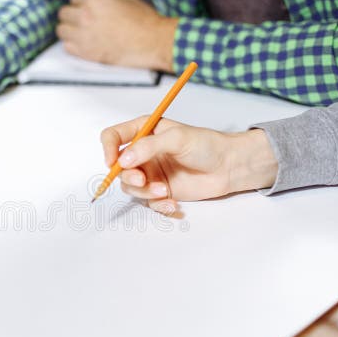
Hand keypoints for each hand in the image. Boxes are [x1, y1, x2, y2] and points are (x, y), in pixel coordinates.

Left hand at [57, 0, 177, 70]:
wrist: (152, 42)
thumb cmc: (144, 22)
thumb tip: (95, 2)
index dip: (79, 3)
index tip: (81, 7)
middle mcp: (85, 16)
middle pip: (64, 13)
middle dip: (71, 16)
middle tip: (78, 20)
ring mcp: (83, 35)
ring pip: (61, 31)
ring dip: (68, 31)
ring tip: (77, 33)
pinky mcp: (86, 53)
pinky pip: (67, 47)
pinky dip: (72, 46)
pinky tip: (81, 44)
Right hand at [100, 117, 278, 214]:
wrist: (229, 167)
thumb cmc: (207, 145)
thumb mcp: (176, 138)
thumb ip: (148, 146)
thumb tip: (123, 159)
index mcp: (144, 131)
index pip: (113, 137)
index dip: (108, 149)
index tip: (112, 162)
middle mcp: (143, 152)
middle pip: (118, 167)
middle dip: (128, 176)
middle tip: (143, 181)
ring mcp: (151, 172)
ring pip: (131, 187)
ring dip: (144, 192)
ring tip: (165, 191)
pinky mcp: (160, 190)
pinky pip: (147, 201)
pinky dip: (157, 204)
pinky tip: (172, 204)